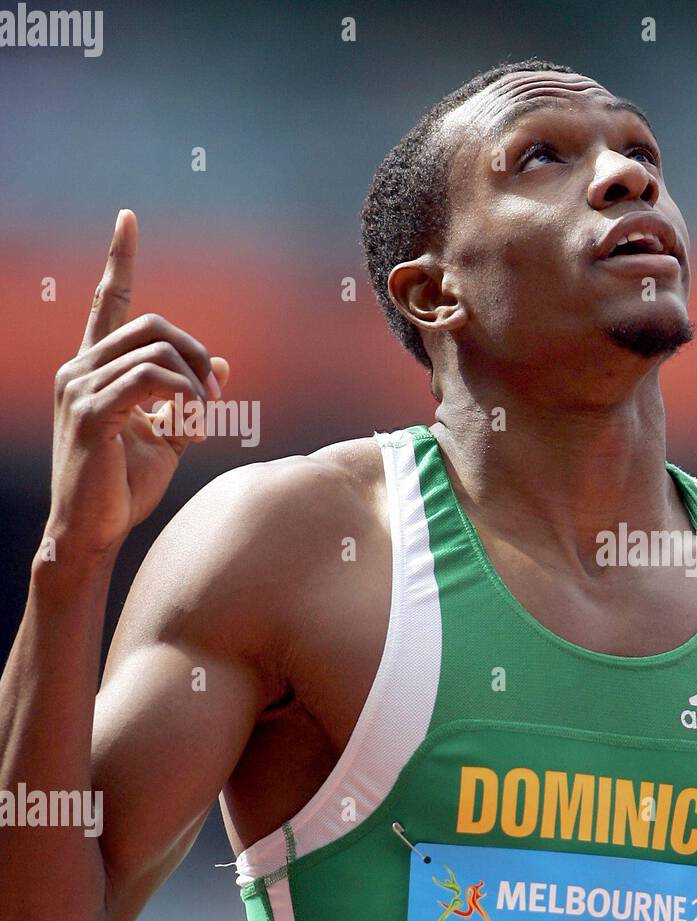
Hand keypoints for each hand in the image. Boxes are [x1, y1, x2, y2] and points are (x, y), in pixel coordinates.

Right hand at [45, 210, 230, 564]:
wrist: (93, 530)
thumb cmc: (125, 486)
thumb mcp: (169, 436)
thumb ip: (190, 398)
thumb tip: (222, 364)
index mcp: (96, 368)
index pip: (110, 303)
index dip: (120, 260)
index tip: (128, 219)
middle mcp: (80, 369)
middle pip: (155, 327)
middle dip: (198, 354)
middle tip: (217, 398)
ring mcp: (81, 388)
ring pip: (159, 353)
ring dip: (198, 386)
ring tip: (204, 421)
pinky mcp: (94, 412)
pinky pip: (153, 381)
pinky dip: (185, 399)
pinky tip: (191, 423)